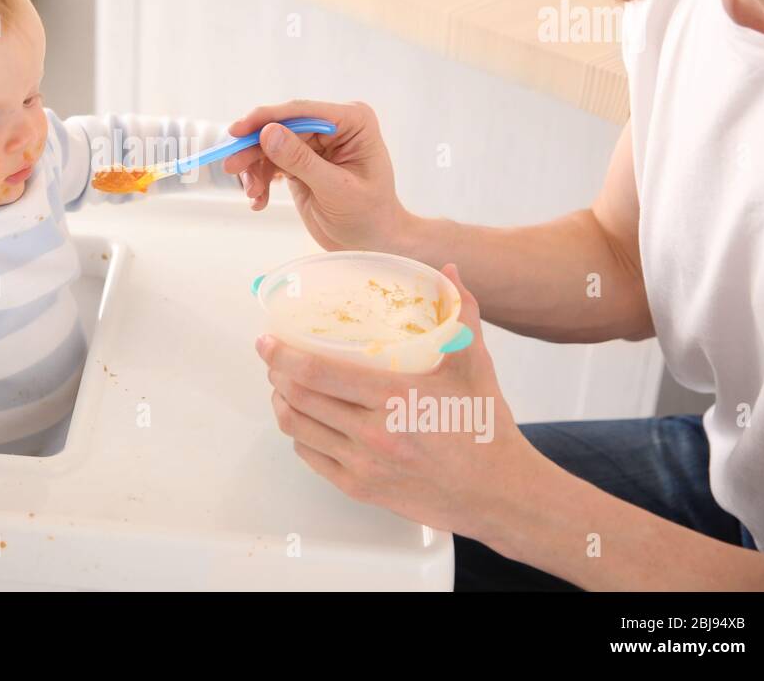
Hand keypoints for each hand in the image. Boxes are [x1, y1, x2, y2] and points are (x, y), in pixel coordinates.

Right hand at [223, 99, 409, 252]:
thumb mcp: (335, 189)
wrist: (371, 243)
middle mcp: (332, 126)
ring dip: (255, 169)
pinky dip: (261, 180)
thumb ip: (302, 161)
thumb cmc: (368, 216)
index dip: (267, 118)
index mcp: (352, 121)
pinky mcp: (300, 161)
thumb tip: (268, 133)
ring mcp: (314, 143)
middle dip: (255, 149)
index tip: (239, 131)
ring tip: (253, 195)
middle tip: (230, 167)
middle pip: (280, 127)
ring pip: (269, 145)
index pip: (302, 111)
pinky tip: (260, 200)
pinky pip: (270, 162)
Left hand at [255, 264, 536, 543]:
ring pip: (298, 430)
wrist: (498, 494)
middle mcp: (373, 434)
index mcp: (396, 397)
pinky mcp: (360, 489)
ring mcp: (364, 465)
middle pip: (299, 399)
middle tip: (272, 358)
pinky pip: (312, 457)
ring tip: (282, 386)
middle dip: (276, 375)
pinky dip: (299, 435)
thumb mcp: (474, 365)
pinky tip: (305, 420)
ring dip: (282, 403)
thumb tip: (449, 270)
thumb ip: (461, 314)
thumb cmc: (484, 426)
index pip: (318, 373)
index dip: (281, 356)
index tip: (266, 341)